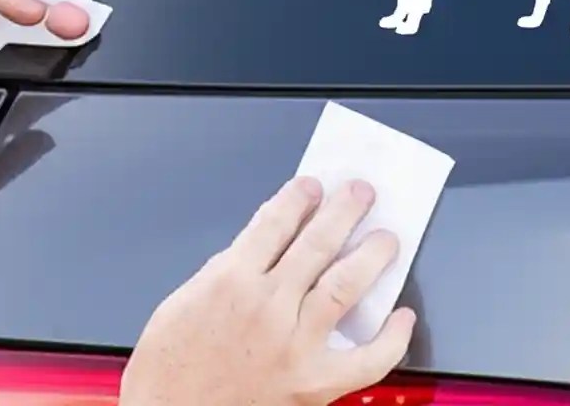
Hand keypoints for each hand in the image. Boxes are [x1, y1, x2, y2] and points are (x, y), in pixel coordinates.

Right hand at [121, 177, 414, 405]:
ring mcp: (294, 344)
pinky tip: (401, 317)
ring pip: (345, 286)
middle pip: (317, 243)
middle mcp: (267, 307)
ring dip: (371, 256)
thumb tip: (258, 249)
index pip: (275, 223)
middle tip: (360, 193)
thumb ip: (222, 273)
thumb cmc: (168, 372)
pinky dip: (391, 338)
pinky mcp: (313, 382)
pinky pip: (366, 359)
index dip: (298, 198)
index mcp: (229, 281)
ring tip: (386, 238)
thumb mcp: (180, 303)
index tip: (312, 187)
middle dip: (343, 211)